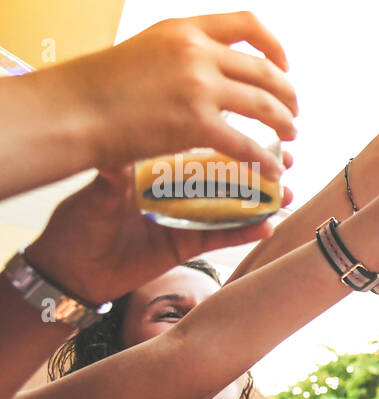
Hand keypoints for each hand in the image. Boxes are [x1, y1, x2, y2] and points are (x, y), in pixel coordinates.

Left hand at [24, 152, 295, 304]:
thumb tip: (117, 160)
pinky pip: (223, 237)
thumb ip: (112, 181)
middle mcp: (176, 189)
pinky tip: (268, 225)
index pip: (197, 146)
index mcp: (156, 169)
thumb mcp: (94, 198)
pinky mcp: (188, 245)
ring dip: (261, 198)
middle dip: (257, 164)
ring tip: (287, 192)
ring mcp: (186, 217)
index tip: (255, 127)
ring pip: (232, 204)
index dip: (228, 136)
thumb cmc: (77, 227)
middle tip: (286, 158)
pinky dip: (246, 232)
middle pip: (225, 172)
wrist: (72, 271)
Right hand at [63, 11, 297, 174]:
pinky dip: (265, 161)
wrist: (74, 110)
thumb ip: (183, 54)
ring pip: (265, 105)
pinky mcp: (196, 124)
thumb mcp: (147, 49)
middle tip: (293, 112)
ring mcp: (199, 87)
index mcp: (185, 29)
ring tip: (289, 136)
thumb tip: (214, 67)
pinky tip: (272, 171)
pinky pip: (247, 144)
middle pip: (265, 70)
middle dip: (287, 93)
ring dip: (285, 123)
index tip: (284, 66)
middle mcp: (197, 52)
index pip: (247, 23)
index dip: (275, 46)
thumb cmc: (102, 86)